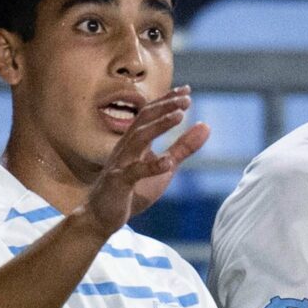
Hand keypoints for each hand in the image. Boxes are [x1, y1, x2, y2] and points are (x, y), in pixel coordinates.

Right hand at [81, 86, 210, 235]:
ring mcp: (120, 163)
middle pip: (144, 119)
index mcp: (135, 141)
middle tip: (186, 99)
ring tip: (179, 116)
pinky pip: (134, 172)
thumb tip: (206, 125)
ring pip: (138, 138)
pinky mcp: (118, 183)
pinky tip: (168, 162)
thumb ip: (183, 148)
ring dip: (159, 125)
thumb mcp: (164, 168)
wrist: (101, 217)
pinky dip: (151, 166)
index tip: (186, 90)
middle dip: (165, 107)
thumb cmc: (132, 191)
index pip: (150, 114)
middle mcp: (126, 147)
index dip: (167, 100)